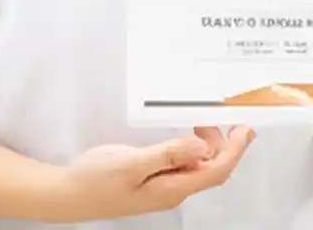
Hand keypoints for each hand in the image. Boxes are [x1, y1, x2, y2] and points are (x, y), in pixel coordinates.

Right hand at [60, 126, 254, 220]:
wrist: (66, 194)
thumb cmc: (94, 180)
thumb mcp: (132, 163)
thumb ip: (169, 154)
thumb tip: (202, 148)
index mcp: (172, 189)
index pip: (216, 170)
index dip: (235, 150)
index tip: (246, 130)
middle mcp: (173, 191)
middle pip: (212, 169)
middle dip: (223, 144)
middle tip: (219, 118)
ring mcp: (163, 188)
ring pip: (198, 167)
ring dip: (206, 145)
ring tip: (199, 124)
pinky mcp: (154, 182)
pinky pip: (183, 166)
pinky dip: (191, 149)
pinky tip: (184, 138)